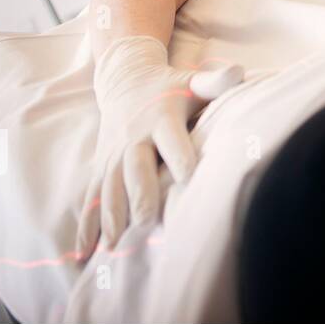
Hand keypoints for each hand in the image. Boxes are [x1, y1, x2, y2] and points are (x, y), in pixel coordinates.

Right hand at [76, 35, 241, 258]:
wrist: (126, 78)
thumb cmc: (171, 87)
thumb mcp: (192, 81)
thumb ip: (215, 81)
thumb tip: (239, 71)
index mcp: (161, 118)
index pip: (171, 139)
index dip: (180, 157)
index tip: (188, 178)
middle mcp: (134, 138)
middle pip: (135, 168)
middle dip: (139, 194)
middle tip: (145, 221)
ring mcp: (114, 154)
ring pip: (109, 187)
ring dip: (110, 216)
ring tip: (114, 245)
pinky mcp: (101, 167)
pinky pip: (91, 198)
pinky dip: (86, 225)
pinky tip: (85, 252)